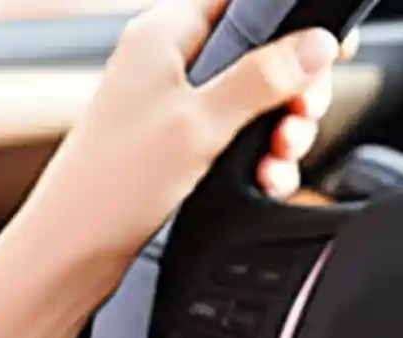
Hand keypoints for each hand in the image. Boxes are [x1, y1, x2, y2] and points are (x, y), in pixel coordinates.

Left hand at [17, 0, 355, 271]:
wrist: (75, 248)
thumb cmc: (114, 181)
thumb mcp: (200, 123)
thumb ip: (262, 79)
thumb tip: (316, 45)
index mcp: (165, 34)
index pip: (244, 3)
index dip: (292, 22)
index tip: (327, 49)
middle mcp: (171, 62)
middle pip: (261, 54)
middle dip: (294, 90)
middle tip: (301, 117)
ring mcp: (177, 104)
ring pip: (257, 102)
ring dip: (282, 131)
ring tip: (281, 158)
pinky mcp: (183, 144)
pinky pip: (241, 138)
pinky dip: (261, 159)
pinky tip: (266, 179)